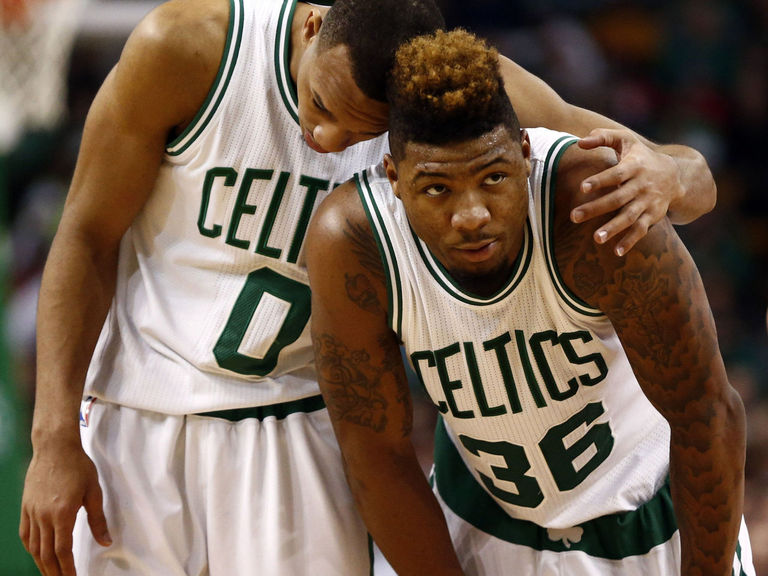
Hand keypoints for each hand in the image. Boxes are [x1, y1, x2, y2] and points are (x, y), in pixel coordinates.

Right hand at [19, 441, 110, 575]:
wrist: (55, 447)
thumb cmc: (78, 466)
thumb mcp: (94, 492)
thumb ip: (98, 519)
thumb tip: (106, 541)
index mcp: (63, 513)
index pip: (62, 550)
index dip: (67, 568)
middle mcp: (44, 516)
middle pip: (46, 553)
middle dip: (54, 571)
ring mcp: (32, 512)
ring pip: (33, 546)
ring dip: (41, 563)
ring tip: (50, 574)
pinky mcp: (26, 507)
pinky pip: (25, 534)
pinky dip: (30, 548)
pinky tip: (36, 554)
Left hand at [571, 128, 683, 255]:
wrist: (675, 174)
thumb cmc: (640, 156)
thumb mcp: (625, 140)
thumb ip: (603, 136)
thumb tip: (579, 142)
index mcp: (634, 166)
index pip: (616, 174)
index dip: (600, 180)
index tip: (582, 187)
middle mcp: (642, 185)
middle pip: (618, 198)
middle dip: (596, 208)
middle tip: (573, 216)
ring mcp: (648, 202)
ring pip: (630, 217)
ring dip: (613, 228)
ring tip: (596, 238)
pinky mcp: (653, 216)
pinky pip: (642, 230)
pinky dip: (631, 241)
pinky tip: (617, 252)